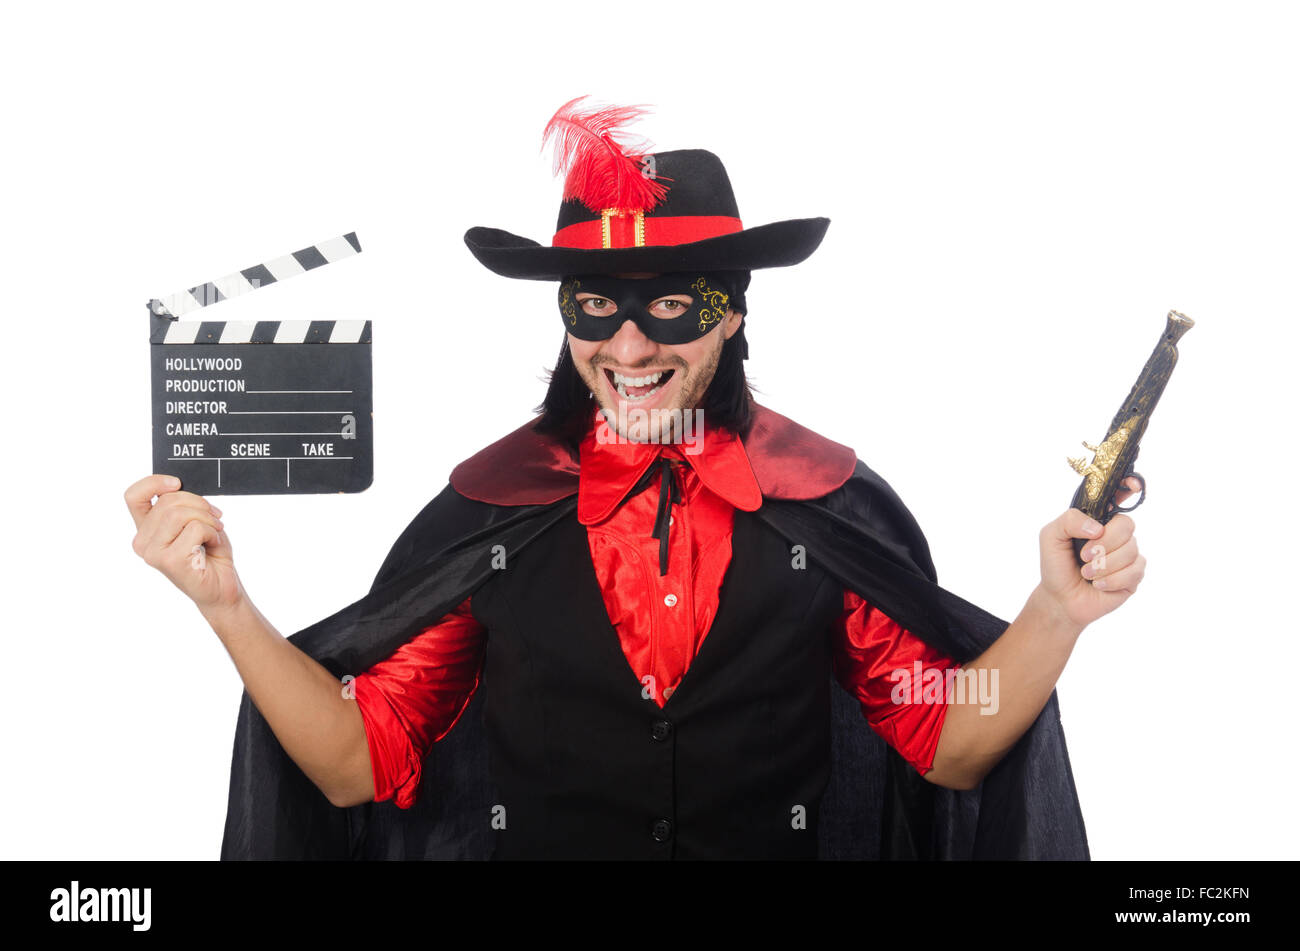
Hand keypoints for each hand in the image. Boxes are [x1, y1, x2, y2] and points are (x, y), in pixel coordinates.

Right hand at [125, 474, 244, 615]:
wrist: (222, 587)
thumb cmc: (209, 554)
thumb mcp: (194, 522)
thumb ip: (181, 506)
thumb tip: (179, 486)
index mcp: (146, 529)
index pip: (134, 496)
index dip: (154, 482)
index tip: (177, 483)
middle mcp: (143, 541)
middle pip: (168, 502)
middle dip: (199, 504)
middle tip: (215, 518)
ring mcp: (153, 553)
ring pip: (180, 513)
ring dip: (207, 519)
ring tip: (214, 531)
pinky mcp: (169, 561)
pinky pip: (195, 528)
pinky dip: (212, 532)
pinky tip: (212, 545)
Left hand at [1037, 476, 1146, 630]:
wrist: (1061, 598)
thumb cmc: (1056, 565)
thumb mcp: (1051, 536)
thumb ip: (1069, 520)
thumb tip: (1098, 527)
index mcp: (1098, 520)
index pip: (1119, 497)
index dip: (1129, 487)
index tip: (1130, 485)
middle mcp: (1116, 534)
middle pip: (1126, 525)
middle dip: (1104, 543)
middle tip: (1084, 555)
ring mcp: (1128, 554)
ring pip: (1131, 550)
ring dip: (1103, 565)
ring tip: (1087, 573)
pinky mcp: (1134, 576)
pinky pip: (1134, 571)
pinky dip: (1111, 579)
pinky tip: (1098, 584)